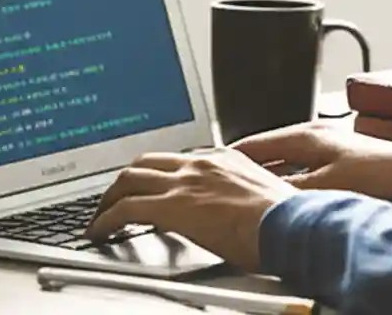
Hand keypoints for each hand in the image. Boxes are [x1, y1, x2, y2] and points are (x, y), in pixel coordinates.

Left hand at [84, 148, 296, 271]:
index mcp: (224, 159)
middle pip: (148, 162)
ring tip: (102, 214)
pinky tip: (100, 232)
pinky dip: (106, 219)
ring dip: (110, 197)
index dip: (159, 174)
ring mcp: (185, 181)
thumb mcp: (264, 198)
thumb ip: (242, 197)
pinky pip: (125, 208)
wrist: (291, 225)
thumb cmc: (286, 220)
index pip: (179, 160)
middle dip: (127, 179)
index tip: (153, 186)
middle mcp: (201, 164)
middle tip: (117, 196)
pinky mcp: (172, 205)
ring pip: (130, 179)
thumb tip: (239, 214)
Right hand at [233, 122, 391, 214]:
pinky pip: (303, 170)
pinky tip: (287, 198)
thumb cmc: (382, 175)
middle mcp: (316, 135)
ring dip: (268, 176)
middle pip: (268, 153)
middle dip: (245, 168)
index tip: (206, 169)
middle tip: (220, 183)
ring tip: (247, 192)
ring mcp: (331, 146)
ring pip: (286, 162)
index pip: (254, 145)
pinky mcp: (344, 160)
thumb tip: (257, 196)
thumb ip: (287, 192)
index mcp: (307, 135)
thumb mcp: (324, 189)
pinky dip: (289, 182)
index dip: (228, 159)